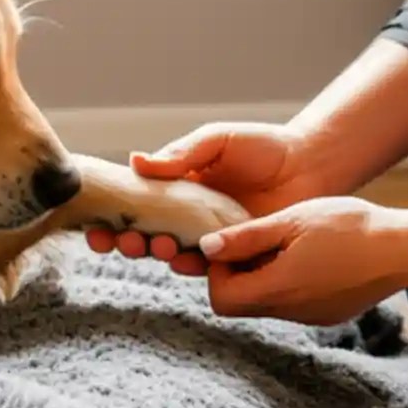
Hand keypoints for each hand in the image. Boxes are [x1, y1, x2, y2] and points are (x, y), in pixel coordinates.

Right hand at [85, 122, 326, 273]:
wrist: (312, 165)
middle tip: (123, 239)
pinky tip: (184, 261)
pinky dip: (192, 266)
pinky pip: (207, 266)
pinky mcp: (235, 254)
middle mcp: (187, 215)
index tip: (95, 225)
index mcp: (177, 187)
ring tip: (158, 246)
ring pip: (171, 252)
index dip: (111, 216)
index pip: (135, 203)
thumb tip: (135, 162)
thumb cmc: (264, 146)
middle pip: (145, 232)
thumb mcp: (218, 141)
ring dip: (156, 253)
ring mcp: (210, 236)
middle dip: (127, 240)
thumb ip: (180, 155)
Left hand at [197, 196, 406, 325]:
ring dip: (261, 278)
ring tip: (284, 243)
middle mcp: (290, 311)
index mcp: (277, 288)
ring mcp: (311, 316)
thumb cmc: (348, 226)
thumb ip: (246, 237)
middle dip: (236, 275)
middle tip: (254, 241)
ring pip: (266, 304)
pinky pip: (292, 305)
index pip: (220, 300)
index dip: (217, 271)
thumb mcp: (291, 220)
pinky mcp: (328, 314)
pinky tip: (307, 256)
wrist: (403, 249)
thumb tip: (206, 248)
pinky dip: (286, 284)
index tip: (235, 243)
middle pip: (240, 305)